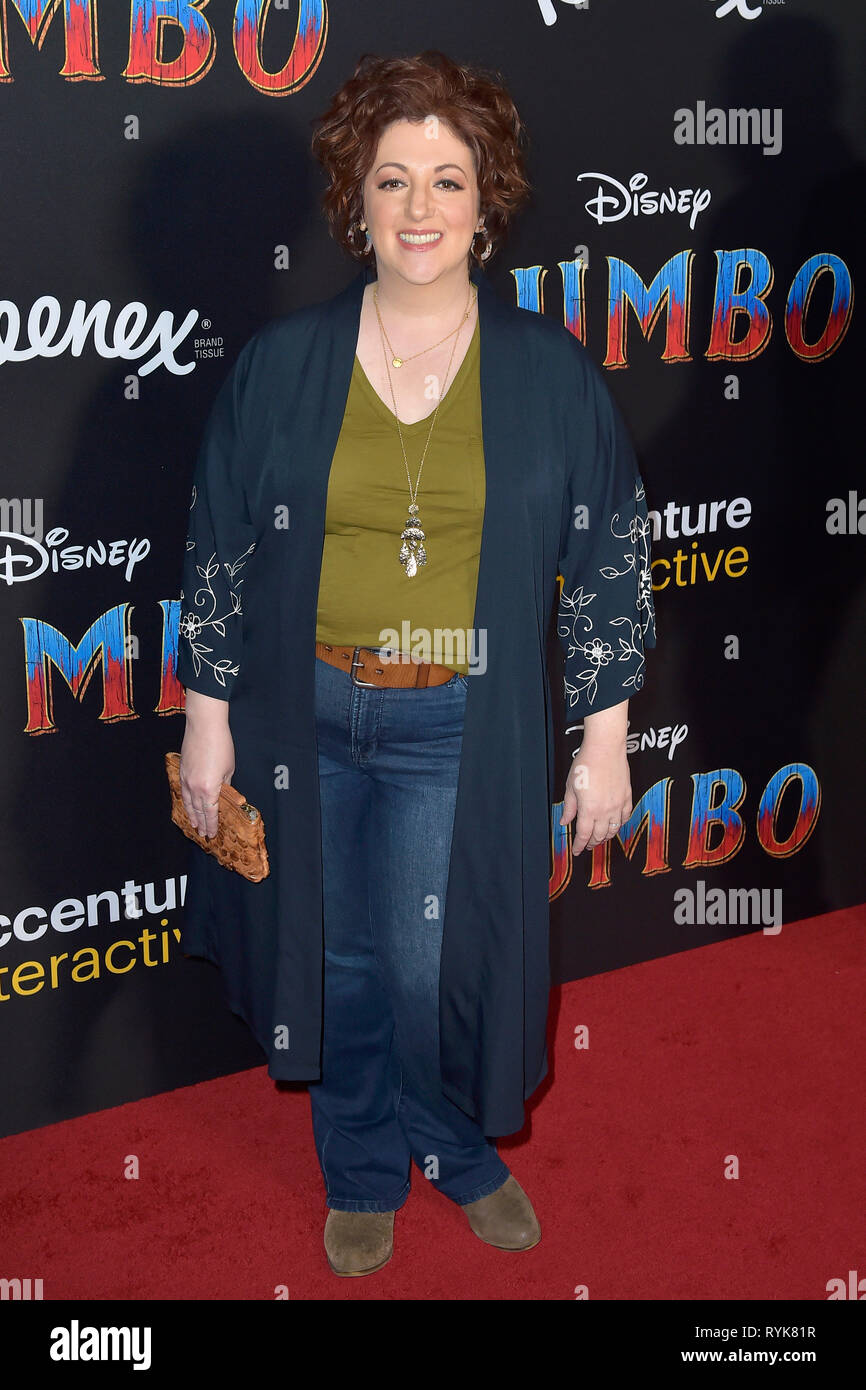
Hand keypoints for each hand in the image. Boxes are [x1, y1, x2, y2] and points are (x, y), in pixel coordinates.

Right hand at [179, 719, 234, 839]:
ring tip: (194, 826)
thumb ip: (226, 785)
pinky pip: (183, 793)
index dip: (211, 825)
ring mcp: (186, 779)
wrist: (203, 726)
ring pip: (188, 803)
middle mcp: (195, 787)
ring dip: (192, 816)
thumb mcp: (229, 768)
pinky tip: (187, 806)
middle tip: (203, 835)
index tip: (212, 834)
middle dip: (201, 824)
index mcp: (209, 789)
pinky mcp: (182, 771)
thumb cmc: (220, 745)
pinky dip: (185, 802)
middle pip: (198, 811)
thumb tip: (223, 794)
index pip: (210, 813)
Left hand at [560, 741, 631, 855]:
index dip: (579, 845)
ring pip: (613, 829)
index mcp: (588, 809)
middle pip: (599, 835)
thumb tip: (564, 821)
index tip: (576, 850)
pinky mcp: (627, 797)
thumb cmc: (586, 764)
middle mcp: (605, 810)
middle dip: (591, 843)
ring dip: (605, 836)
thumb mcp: (570, 787)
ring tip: (599, 838)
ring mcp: (618, 805)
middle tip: (586, 845)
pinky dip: (619, 824)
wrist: (605, 749)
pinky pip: (625, 817)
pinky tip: (614, 824)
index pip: (584, 835)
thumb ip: (569, 807)